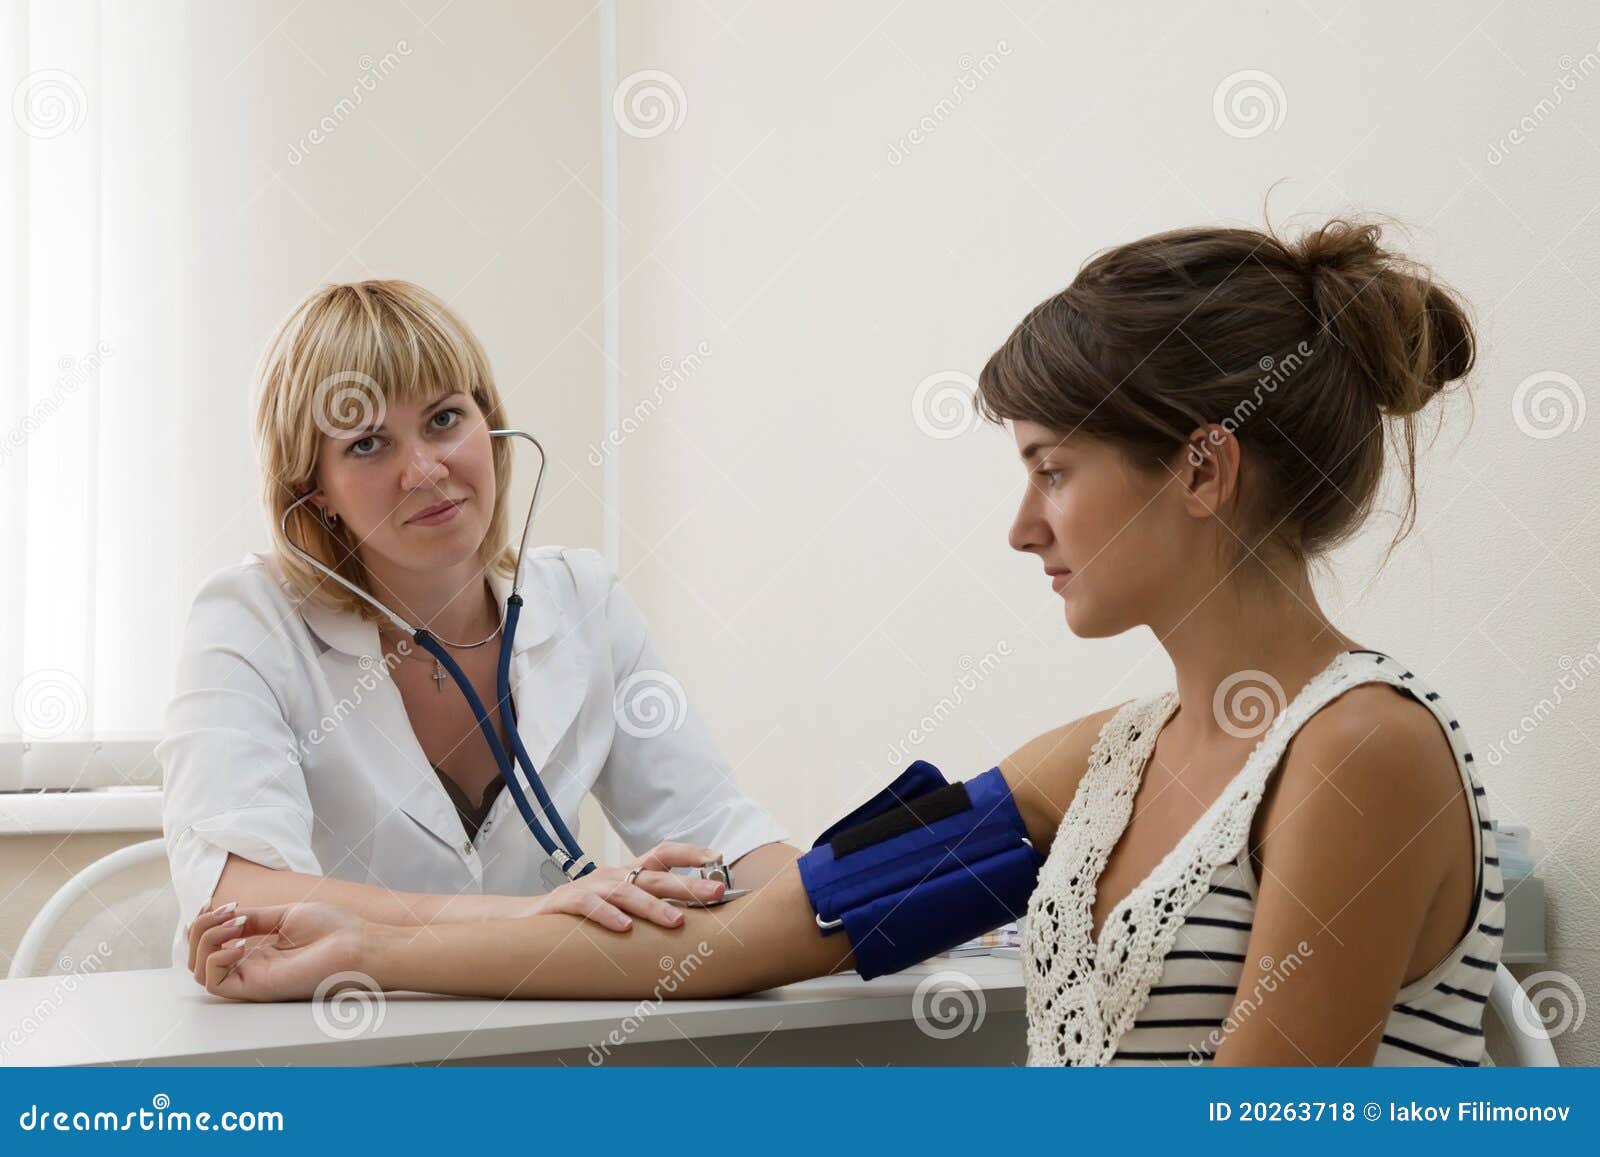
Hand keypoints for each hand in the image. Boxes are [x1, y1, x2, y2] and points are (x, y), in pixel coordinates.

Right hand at [186, 900, 366, 1001]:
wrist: (358, 944)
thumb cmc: (333, 930)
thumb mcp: (285, 915)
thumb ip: (253, 918)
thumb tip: (225, 914)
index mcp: (258, 949)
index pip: (210, 944)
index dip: (202, 923)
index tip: (212, 903)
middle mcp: (251, 965)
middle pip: (198, 957)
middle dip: (200, 929)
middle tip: (225, 912)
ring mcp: (252, 978)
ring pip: (199, 970)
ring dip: (205, 940)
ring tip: (235, 923)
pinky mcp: (256, 988)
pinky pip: (215, 983)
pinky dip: (215, 959)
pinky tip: (239, 943)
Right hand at [514, 841, 728, 930]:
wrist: (527, 918)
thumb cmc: (581, 914)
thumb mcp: (618, 905)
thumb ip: (648, 905)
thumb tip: (691, 916)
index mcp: (627, 872)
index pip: (662, 853)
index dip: (690, 852)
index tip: (717, 859)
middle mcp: (612, 874)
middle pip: (654, 875)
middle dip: (687, 883)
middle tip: (715, 893)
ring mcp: (589, 886)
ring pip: (626, 891)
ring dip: (653, 906)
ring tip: (676, 921)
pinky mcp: (566, 903)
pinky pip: (590, 906)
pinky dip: (608, 915)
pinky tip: (624, 928)